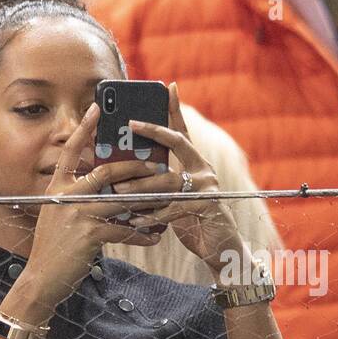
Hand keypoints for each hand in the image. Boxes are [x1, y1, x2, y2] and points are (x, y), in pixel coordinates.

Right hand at [7, 102, 166, 319]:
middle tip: (156, 165)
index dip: (83, 128)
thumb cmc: (53, 249)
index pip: (69, 152)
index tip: (97, 106)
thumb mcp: (58, 217)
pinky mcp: (90, 234)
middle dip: (135, 166)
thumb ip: (77, 198)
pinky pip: (125, 229)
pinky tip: (155, 235)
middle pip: (106, 170)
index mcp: (58, 189)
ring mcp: (78, 214)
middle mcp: (67, 197)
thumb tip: (103, 185)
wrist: (41, 279)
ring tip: (166, 198)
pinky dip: (143, 233)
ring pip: (122, 199)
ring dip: (148, 199)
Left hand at [113, 82, 243, 271]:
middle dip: (154, 131)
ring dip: (140, 186)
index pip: (184, 133)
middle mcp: (204, 170)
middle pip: (178, 143)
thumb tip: (125, 175)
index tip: (168, 87)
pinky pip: (172, 209)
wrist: (220, 251)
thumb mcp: (175, 199)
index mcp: (197, 164)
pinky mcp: (206, 208)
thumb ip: (159, 184)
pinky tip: (134, 220)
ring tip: (116, 189)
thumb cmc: (193, 223)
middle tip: (130, 124)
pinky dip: (151, 216)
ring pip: (168, 180)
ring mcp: (208, 188)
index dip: (176, 110)